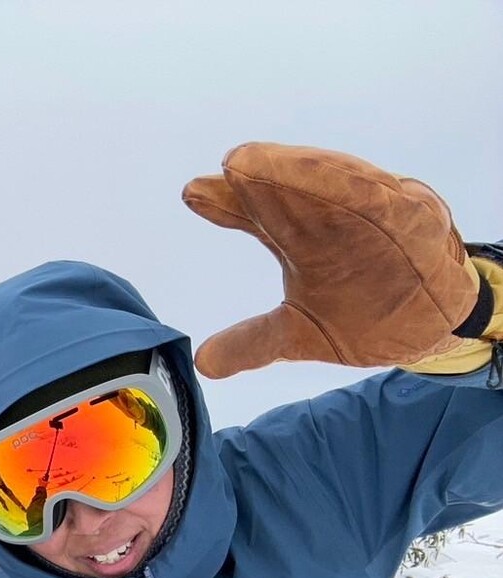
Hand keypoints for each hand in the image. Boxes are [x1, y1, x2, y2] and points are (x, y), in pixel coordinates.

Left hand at [181, 142, 480, 377]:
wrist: (435, 324)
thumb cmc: (363, 317)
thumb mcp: (299, 334)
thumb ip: (254, 341)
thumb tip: (203, 363)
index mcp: (302, 241)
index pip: (259, 215)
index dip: (227, 203)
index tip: (193, 192)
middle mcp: (333, 222)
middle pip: (294, 195)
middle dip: (265, 178)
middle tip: (234, 163)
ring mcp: (375, 218)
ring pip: (339, 190)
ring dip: (307, 175)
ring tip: (278, 164)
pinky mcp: (416, 223)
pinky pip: (389, 204)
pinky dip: (366, 193)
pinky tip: (339, 180)